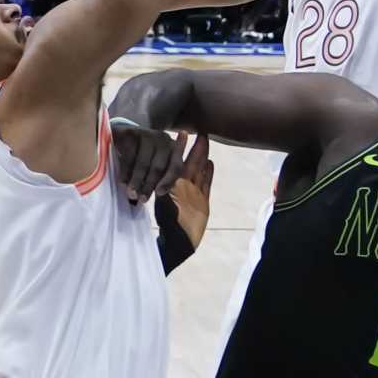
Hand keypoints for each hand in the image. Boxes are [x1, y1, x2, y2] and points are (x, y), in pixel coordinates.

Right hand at [111, 117, 182, 204]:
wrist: (122, 137)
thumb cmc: (143, 156)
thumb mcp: (155, 165)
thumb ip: (163, 176)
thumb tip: (161, 194)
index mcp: (173, 148)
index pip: (176, 166)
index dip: (168, 181)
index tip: (159, 193)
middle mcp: (163, 139)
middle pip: (158, 166)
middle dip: (149, 185)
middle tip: (142, 199)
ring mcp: (147, 134)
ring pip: (143, 163)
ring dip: (136, 181)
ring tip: (131, 193)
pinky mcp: (131, 133)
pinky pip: (129, 157)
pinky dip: (125, 172)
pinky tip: (122, 182)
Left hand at [167, 133, 213, 249]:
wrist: (180, 245)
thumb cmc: (171, 230)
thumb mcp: (167, 214)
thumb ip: (169, 201)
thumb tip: (167, 188)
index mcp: (173, 187)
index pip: (177, 163)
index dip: (180, 149)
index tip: (182, 134)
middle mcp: (183, 188)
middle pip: (190, 164)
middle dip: (195, 148)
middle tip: (201, 132)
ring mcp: (194, 193)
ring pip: (199, 171)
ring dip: (202, 157)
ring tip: (206, 141)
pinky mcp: (203, 202)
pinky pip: (206, 184)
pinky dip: (208, 174)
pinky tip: (211, 162)